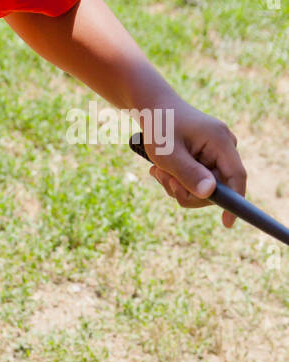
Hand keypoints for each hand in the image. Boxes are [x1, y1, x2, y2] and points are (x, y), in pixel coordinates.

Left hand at [144, 101, 246, 228]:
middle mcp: (224, 147)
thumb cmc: (160, 128)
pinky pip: (197, 183)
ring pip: (203, 189)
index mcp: (221, 141)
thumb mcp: (169, 155)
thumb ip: (189, 175)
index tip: (227, 224)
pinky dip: (178, 183)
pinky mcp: (207, 159)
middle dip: (187, 192)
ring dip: (178, 187)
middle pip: (216, 189)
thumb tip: (210, 194)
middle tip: (163, 180)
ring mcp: (216, 153)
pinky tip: (163, 171)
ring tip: (158, 172)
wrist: (154, 109)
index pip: (236, 176)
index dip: (234, 201)